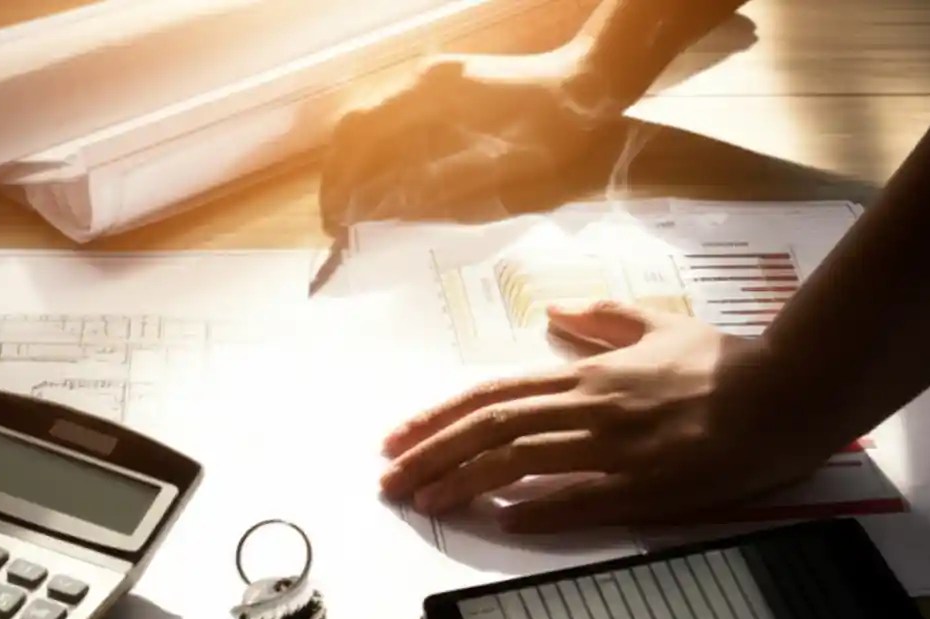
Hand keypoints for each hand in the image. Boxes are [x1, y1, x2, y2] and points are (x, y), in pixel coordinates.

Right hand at [320, 48, 627, 231]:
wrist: (594, 96)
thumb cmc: (555, 146)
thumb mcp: (498, 187)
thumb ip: (432, 197)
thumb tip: (378, 211)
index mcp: (428, 101)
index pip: (357, 140)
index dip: (340, 185)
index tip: (335, 224)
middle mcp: (423, 83)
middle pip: (356, 127)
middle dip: (340, 176)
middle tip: (340, 221)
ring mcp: (435, 82)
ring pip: (372, 121)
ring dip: (358, 165)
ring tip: (359, 208)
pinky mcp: (449, 88)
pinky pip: (396, 118)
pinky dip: (382, 153)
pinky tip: (391, 184)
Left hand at [378, 301, 829, 532]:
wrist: (788, 391)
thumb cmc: (724, 362)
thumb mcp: (659, 324)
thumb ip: (605, 317)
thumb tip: (558, 312)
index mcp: (587, 374)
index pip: (493, 394)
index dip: (439, 417)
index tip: (398, 437)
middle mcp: (590, 406)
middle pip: (491, 428)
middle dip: (432, 454)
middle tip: (390, 480)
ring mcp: (617, 446)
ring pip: (522, 461)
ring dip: (464, 482)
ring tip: (424, 502)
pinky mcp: (650, 483)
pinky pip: (586, 496)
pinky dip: (541, 509)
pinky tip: (505, 521)